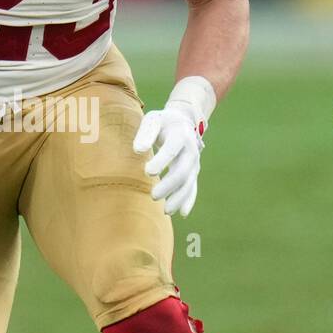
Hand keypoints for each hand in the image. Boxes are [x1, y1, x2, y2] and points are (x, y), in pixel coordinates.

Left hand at [132, 76, 214, 217]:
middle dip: (169, 185)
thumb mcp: (152, 119)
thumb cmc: (162, 122)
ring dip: (178, 197)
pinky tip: (182, 213)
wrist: (182, 121)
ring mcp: (194, 163)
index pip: (171, 150)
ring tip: (166, 210)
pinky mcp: (193, 172)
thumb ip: (145, 133)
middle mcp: (190, 150)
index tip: (148, 171)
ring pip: (188, 182)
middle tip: (154, 195)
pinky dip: (188, 200)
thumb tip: (138, 150)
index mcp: (180, 135)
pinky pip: (192, 187)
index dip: (161, 161)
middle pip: (182, 170)